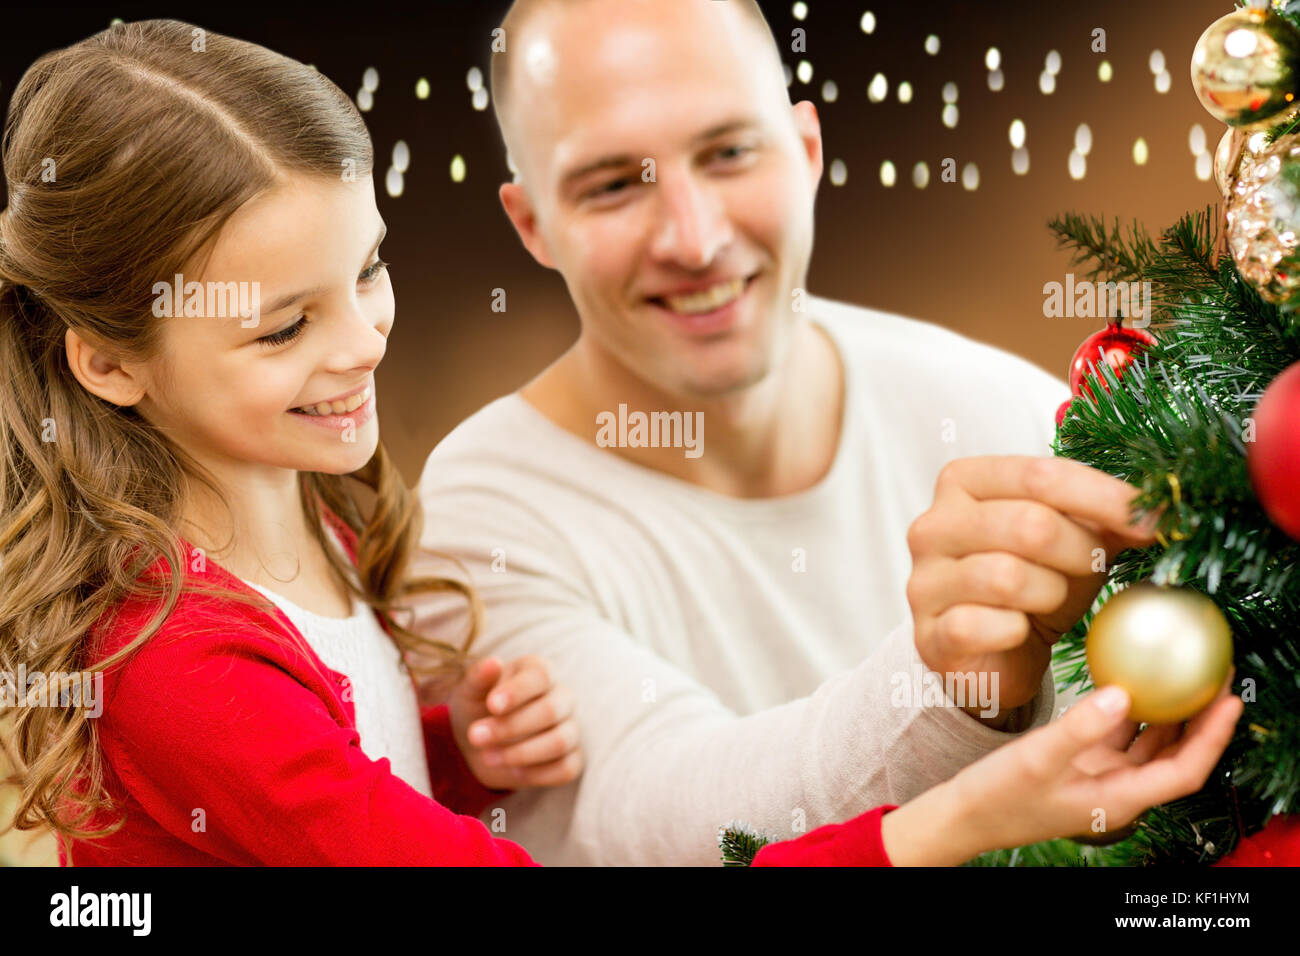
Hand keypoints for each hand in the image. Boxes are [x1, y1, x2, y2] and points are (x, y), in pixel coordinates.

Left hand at [448, 655, 583, 790]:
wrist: (481, 743)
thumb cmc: (478, 707)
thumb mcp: (470, 691)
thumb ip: (479, 677)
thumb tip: (492, 663)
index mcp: (539, 671)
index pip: (541, 675)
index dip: (518, 691)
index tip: (492, 705)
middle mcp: (562, 697)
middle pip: (550, 710)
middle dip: (510, 727)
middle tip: (475, 736)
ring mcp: (571, 728)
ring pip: (559, 741)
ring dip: (520, 753)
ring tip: (487, 757)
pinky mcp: (572, 759)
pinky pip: (565, 769)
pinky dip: (536, 774)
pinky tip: (512, 771)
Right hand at [882, 676, 1242, 864]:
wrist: (964, 815)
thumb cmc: (999, 796)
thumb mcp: (1037, 759)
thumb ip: (1080, 726)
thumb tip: (1122, 692)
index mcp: (1118, 799)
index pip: (1184, 770)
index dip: (1213, 737)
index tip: (1230, 699)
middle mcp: (1119, 790)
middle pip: (1177, 755)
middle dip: (1202, 719)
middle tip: (1217, 675)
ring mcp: (1101, 776)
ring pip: (1152, 744)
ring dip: (1173, 713)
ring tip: (1185, 674)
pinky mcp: (1083, 764)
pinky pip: (1121, 735)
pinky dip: (1134, 710)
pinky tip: (1132, 680)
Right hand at [906, 456, 1159, 722]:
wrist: (995, 652)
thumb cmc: (1036, 583)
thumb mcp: (1074, 538)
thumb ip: (1106, 514)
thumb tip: (1161, 508)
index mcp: (964, 481)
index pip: (1040, 474)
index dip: (1106, 496)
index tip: (1156, 521)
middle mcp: (933, 524)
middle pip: (1028, 524)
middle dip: (1082, 551)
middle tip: (1099, 567)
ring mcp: (923, 579)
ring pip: (1007, 577)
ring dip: (1050, 594)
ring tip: (1050, 600)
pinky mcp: (927, 633)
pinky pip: (982, 625)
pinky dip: (1015, 630)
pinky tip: (1018, 631)